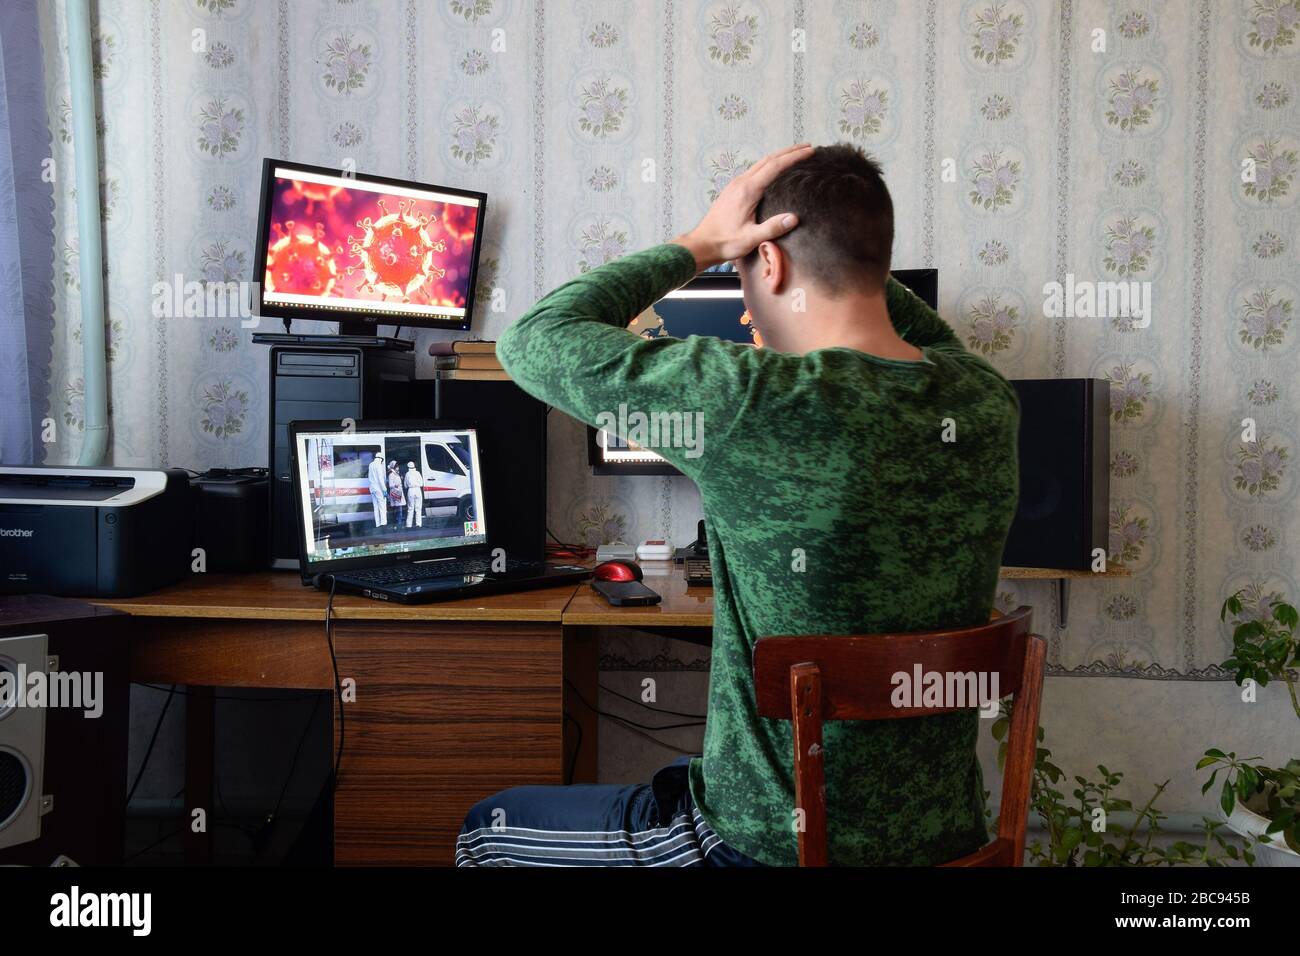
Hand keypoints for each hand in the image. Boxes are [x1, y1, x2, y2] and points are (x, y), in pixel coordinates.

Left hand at [672, 143, 813, 270]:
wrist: (703, 243)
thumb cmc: (725, 242)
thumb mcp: (750, 238)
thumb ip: (772, 228)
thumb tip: (794, 218)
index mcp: (748, 190)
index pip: (775, 166)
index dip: (794, 157)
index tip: (810, 152)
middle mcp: (741, 182)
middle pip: (769, 159)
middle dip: (789, 151)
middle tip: (808, 147)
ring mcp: (735, 184)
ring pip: (760, 163)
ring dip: (779, 156)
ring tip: (795, 154)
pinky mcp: (733, 190)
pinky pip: (754, 170)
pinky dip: (769, 165)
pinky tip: (774, 170)